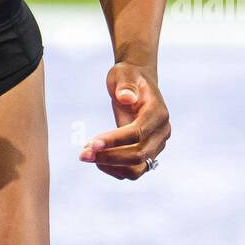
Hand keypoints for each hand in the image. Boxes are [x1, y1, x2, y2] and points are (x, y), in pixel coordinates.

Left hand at [79, 63, 169, 178]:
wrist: (137, 83)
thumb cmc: (129, 78)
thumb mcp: (124, 74)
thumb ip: (126, 85)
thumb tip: (126, 98)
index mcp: (158, 113)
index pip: (137, 133)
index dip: (115, 140)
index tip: (92, 143)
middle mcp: (162, 132)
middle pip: (138, 155)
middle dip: (109, 157)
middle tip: (83, 154)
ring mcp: (157, 145)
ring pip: (137, 168)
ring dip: (111, 167)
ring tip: (87, 156)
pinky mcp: (148, 154)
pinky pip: (133, 171)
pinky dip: (115, 169)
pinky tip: (97, 159)